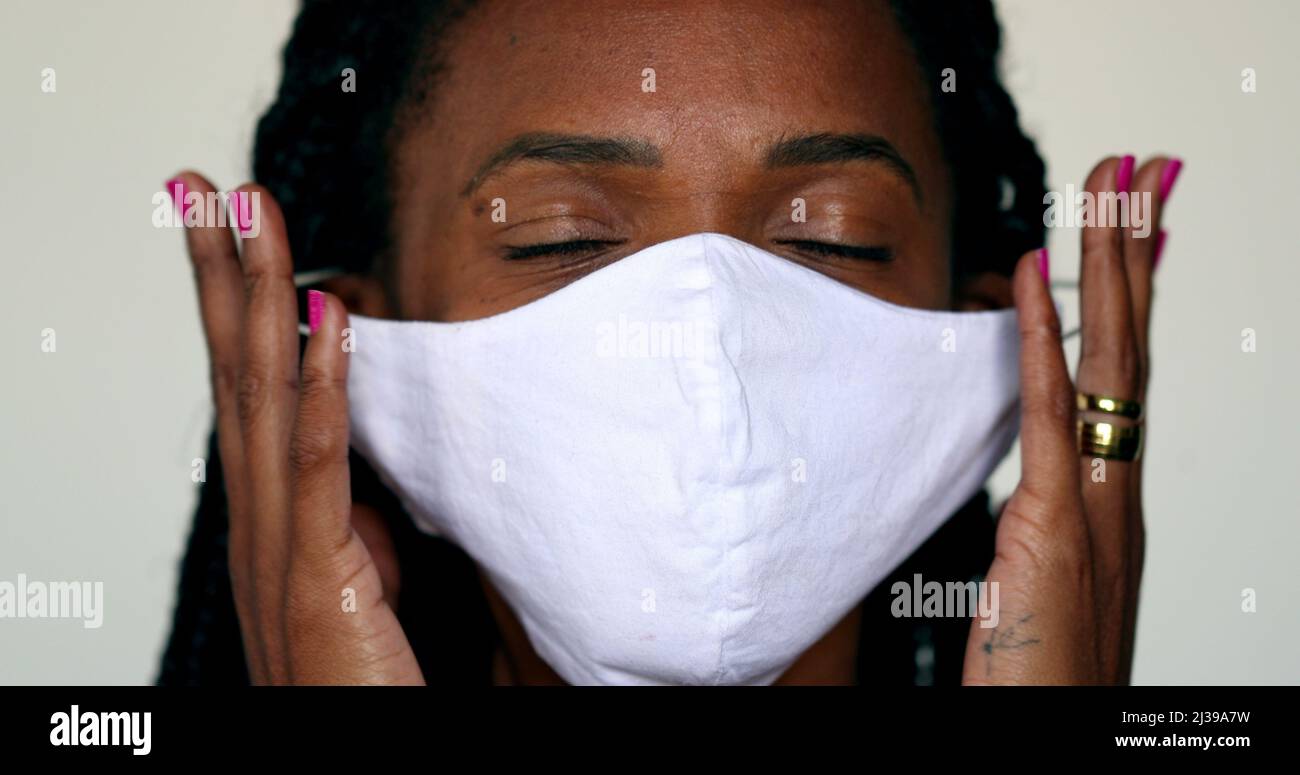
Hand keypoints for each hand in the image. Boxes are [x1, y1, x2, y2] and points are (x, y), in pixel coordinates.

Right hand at [173, 172, 422, 684]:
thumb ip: (348, 522)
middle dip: (220, 273)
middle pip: (235, 370)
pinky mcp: (321, 574)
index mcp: (268, 511)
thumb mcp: (355, 579)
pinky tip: (324, 316)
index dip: (231, 305)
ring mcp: (279, 544)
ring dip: (257, 296)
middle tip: (203, 185)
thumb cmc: (356, 674)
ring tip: (249, 211)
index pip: (243, 385)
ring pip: (262, 396)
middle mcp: (258, 516)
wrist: (350, 745)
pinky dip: (319, 384)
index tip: (224, 229)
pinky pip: (316, 463)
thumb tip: (361, 485)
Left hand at [962, 155, 1177, 683]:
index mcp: (1112, 499)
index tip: (1133, 232)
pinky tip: (1037, 270)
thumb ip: (1045, 522)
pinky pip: (1050, 411)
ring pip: (1107, 363)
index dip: (1131, 299)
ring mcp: (1097, 504)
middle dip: (1132, 256)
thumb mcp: (1044, 582)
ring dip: (1106, 269)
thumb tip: (1031, 484)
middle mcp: (1118, 490)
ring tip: (1107, 189)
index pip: (1126, 377)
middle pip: (1131, 350)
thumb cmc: (1043, 674)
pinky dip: (1045, 335)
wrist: (1058, 733)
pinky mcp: (1055, 523)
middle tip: (1134, 171)